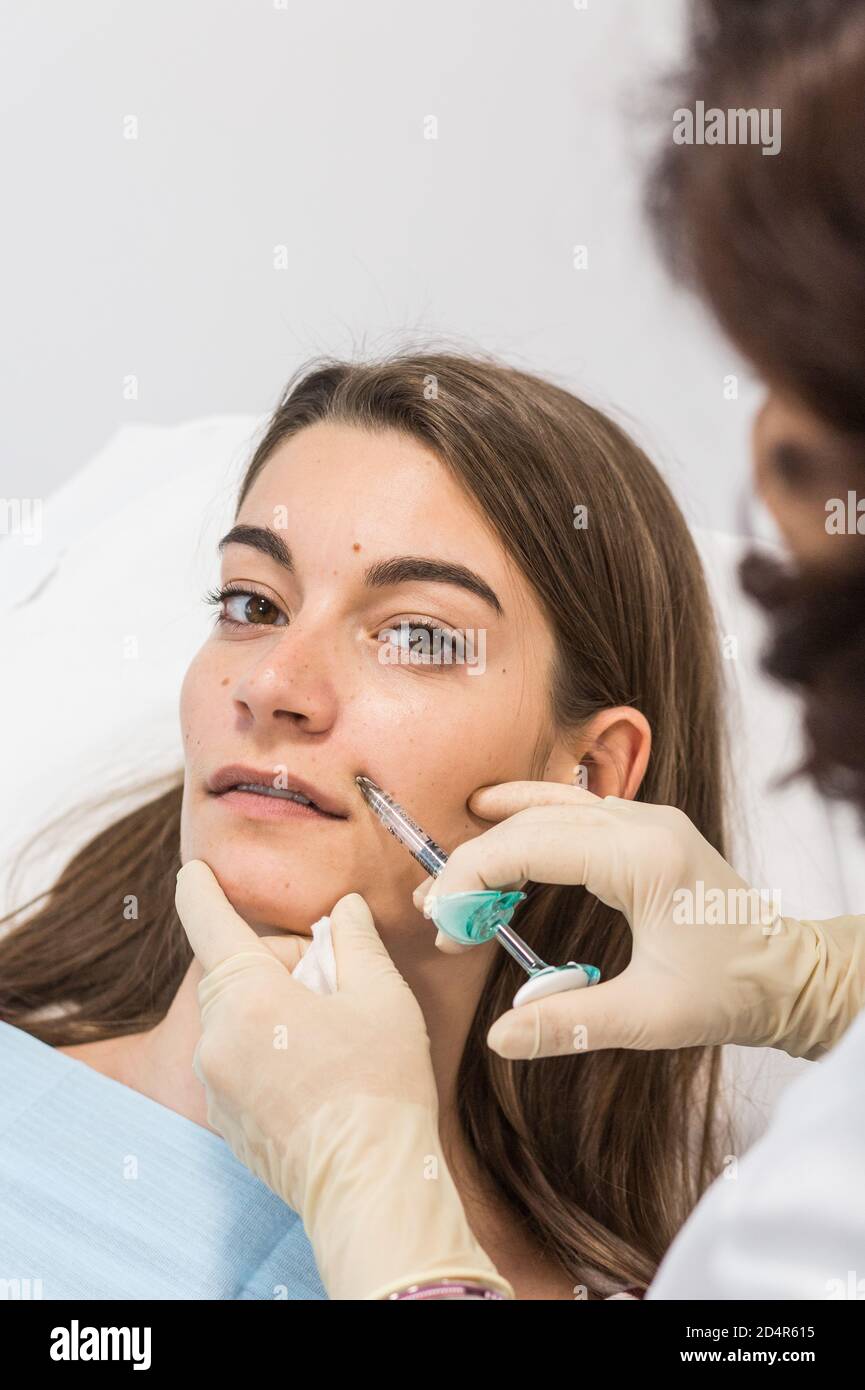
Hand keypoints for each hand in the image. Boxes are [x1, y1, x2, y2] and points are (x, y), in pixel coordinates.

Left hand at [174, 861, 513, 1299]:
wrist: (371, 1188)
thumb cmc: (381, 1087)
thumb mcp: (381, 995)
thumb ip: (354, 940)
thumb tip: (344, 910)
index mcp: (247, 998)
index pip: (209, 924)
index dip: (201, 890)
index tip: (193, 870)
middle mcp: (216, 1040)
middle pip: (239, 973)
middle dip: (285, 966)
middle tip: (341, 987)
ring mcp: (216, 1087)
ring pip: (241, 1018)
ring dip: (279, 1010)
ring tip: (337, 1038)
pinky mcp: (228, 1123)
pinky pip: (241, 1062)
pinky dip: (272, 1051)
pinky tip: (322, 1076)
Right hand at [413, 781, 864, 1062]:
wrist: (791, 974)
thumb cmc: (731, 993)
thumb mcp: (652, 1018)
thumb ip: (572, 1023)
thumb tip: (499, 1038)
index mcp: (645, 859)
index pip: (532, 846)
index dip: (475, 878)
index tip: (442, 922)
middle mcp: (644, 824)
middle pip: (532, 825)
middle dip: (474, 866)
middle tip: (436, 917)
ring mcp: (646, 820)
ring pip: (548, 809)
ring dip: (495, 840)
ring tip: (453, 884)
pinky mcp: (646, 830)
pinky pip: (572, 809)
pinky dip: (527, 820)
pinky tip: (493, 817)